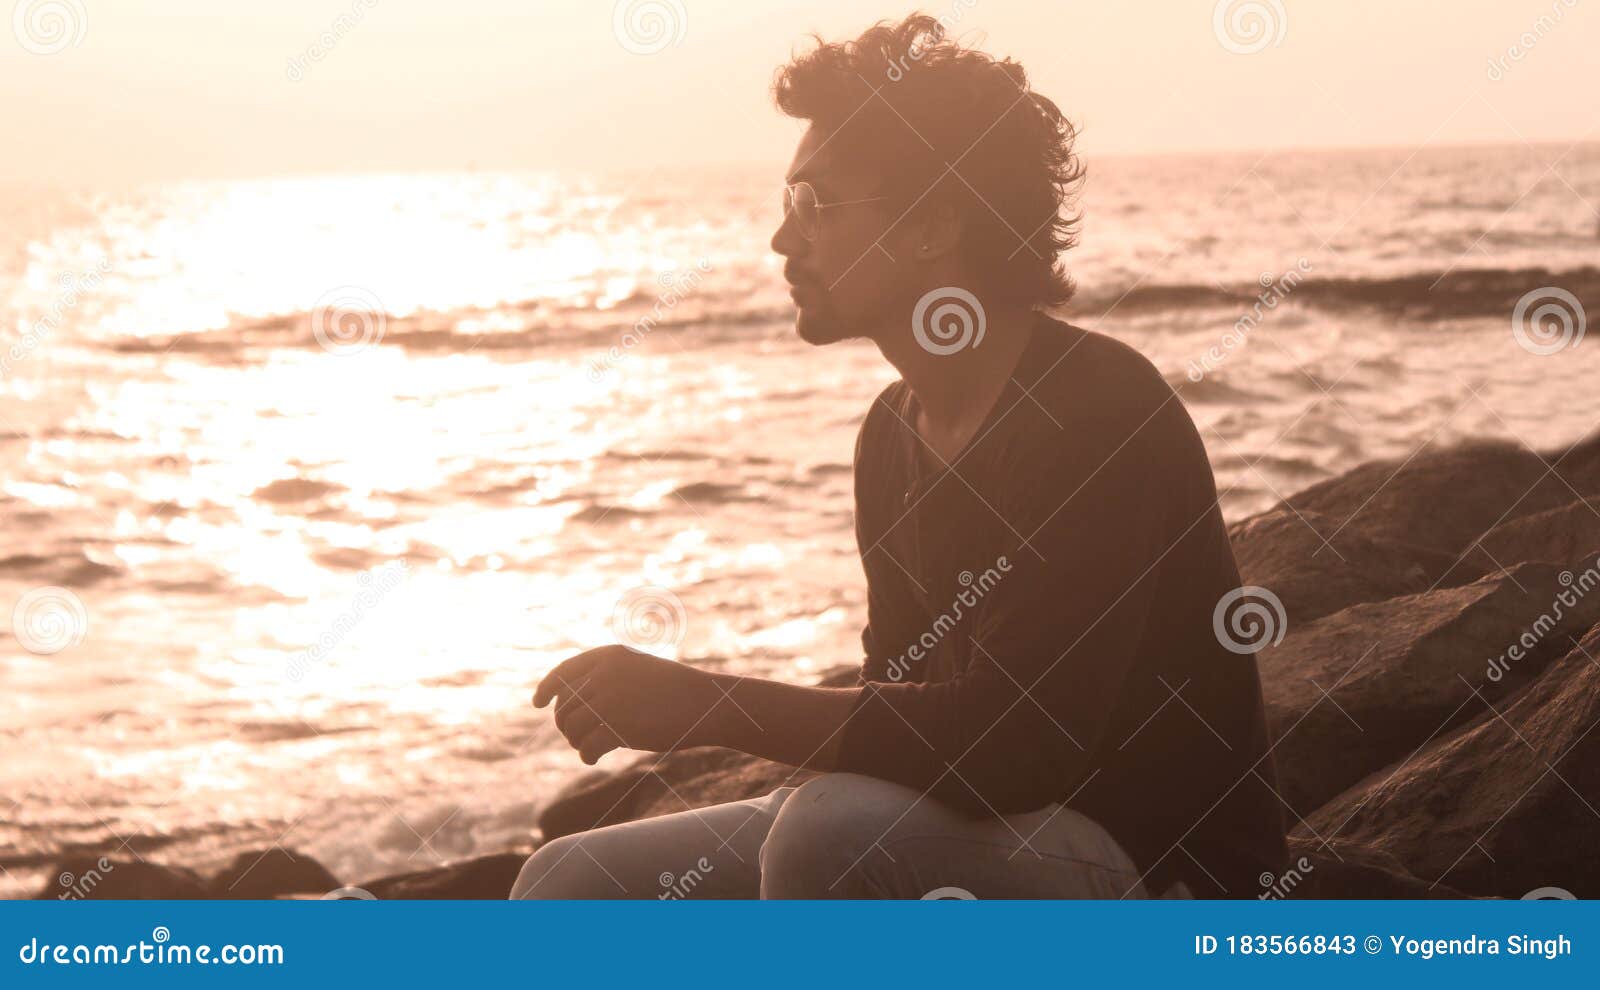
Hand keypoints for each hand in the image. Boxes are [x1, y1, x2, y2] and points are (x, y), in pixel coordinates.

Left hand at [532, 645, 722, 763]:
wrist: (705, 703)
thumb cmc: (674, 690)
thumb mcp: (637, 671)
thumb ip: (605, 679)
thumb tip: (565, 703)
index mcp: (609, 656)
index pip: (564, 672)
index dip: (546, 688)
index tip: (537, 703)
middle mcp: (605, 675)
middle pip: (564, 704)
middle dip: (565, 723)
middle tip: (578, 736)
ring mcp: (611, 701)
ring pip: (571, 726)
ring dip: (575, 740)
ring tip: (587, 746)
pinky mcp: (618, 728)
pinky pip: (586, 746)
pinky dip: (586, 755)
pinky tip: (593, 759)